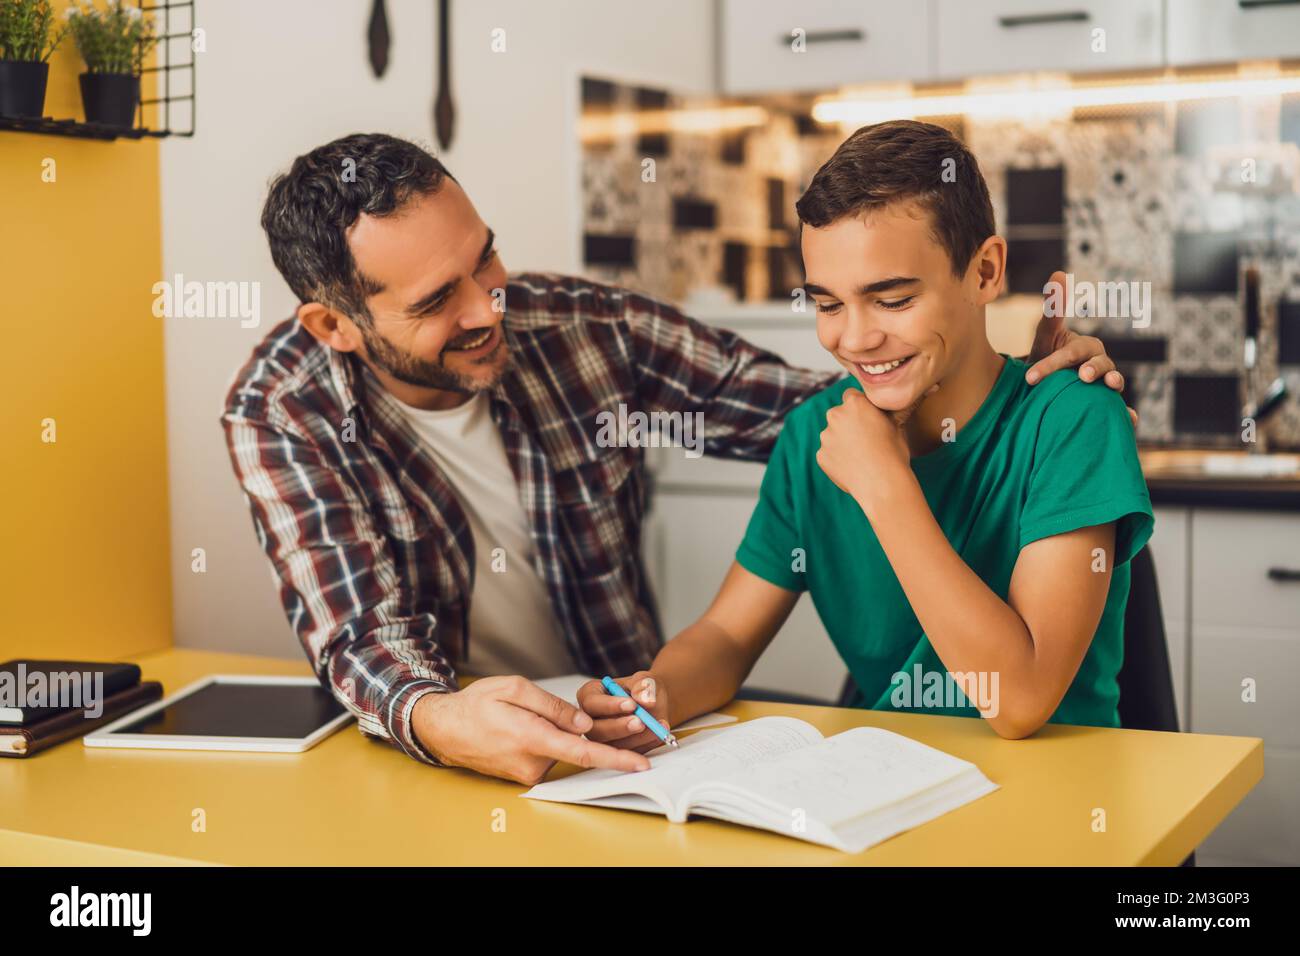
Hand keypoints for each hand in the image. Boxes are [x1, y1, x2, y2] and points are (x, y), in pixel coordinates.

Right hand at [411, 675, 649, 784]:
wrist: (445, 729)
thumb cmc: (478, 704)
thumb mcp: (514, 689)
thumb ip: (552, 707)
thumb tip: (586, 724)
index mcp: (532, 738)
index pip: (584, 753)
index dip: (617, 758)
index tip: (641, 764)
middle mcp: (533, 762)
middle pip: (579, 747)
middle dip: (602, 734)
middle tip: (633, 720)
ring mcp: (529, 772)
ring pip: (564, 748)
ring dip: (571, 734)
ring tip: (545, 714)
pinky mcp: (526, 774)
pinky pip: (551, 754)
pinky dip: (556, 739)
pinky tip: (535, 725)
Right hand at [576, 672, 672, 753]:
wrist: (654, 703)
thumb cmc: (642, 690)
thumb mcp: (644, 680)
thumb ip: (643, 685)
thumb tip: (646, 699)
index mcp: (590, 695)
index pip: (591, 702)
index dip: (610, 705)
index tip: (632, 704)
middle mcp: (592, 719)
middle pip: (597, 729)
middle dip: (620, 727)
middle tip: (641, 722)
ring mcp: (602, 738)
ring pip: (613, 745)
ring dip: (637, 738)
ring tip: (657, 727)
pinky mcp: (616, 751)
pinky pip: (628, 753)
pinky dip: (646, 744)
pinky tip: (658, 734)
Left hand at [816, 387, 924, 510]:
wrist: (883, 485)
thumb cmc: (894, 452)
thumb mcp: (899, 424)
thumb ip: (905, 404)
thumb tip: (933, 387)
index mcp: (854, 403)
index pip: (852, 396)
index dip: (862, 409)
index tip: (871, 421)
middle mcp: (835, 416)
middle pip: (840, 415)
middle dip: (850, 423)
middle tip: (868, 439)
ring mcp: (825, 437)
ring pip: (833, 435)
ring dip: (843, 441)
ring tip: (862, 455)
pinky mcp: (821, 456)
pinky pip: (828, 454)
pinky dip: (837, 458)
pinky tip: (854, 466)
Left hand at [1027, 270, 1136, 426]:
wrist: (1047, 388)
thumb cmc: (1046, 358)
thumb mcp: (1044, 337)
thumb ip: (1052, 309)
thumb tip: (1059, 273)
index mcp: (1087, 348)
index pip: (1073, 352)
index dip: (1053, 363)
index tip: (1030, 377)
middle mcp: (1101, 365)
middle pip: (1100, 365)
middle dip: (1093, 369)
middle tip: (1084, 376)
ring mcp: (1105, 385)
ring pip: (1114, 383)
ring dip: (1114, 384)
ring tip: (1110, 387)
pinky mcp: (1106, 405)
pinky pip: (1122, 411)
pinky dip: (1129, 416)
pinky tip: (1130, 420)